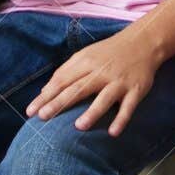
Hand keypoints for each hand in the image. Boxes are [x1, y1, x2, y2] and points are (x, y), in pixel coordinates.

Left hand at [25, 28, 163, 136]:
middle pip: (79, 89)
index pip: (62, 81)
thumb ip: (65, 71)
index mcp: (86, 63)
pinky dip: (122, 119)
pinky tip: (113, 133)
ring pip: (104, 98)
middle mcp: (101, 72)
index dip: (46, 96)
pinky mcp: (136, 89)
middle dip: (60, 102)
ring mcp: (119, 81)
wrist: (143, 41)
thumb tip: (44, 90)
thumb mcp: (86, 55)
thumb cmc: (109, 52)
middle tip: (44, 117)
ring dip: (92, 112)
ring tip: (78, 127)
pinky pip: (129, 106)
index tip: (30, 111)